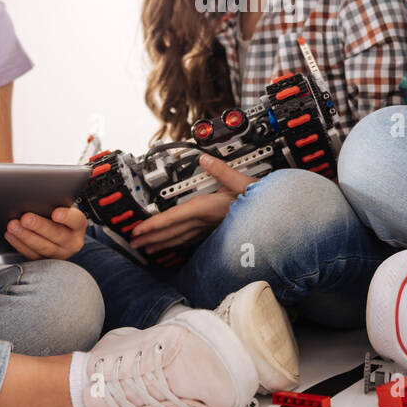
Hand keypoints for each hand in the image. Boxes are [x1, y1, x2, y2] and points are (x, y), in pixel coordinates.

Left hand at [5, 206, 86, 260]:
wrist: (57, 231)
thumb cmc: (57, 213)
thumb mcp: (61, 206)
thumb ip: (54, 204)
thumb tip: (37, 198)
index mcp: (78, 225)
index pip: (76, 220)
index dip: (66, 217)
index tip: (56, 213)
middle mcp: (72, 242)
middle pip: (57, 235)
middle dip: (39, 226)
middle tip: (25, 218)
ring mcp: (59, 254)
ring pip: (43, 248)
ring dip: (26, 236)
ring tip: (13, 226)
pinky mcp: (45, 261)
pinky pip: (31, 255)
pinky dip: (19, 244)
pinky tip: (10, 235)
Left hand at [129, 154, 255, 254]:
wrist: (274, 221)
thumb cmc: (261, 204)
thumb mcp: (244, 183)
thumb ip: (223, 171)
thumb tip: (206, 158)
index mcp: (207, 209)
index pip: (173, 219)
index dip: (153, 226)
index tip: (137, 231)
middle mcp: (205, 222)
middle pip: (172, 233)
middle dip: (150, 238)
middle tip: (132, 243)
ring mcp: (209, 230)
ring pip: (179, 239)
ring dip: (161, 244)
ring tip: (146, 249)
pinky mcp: (214, 232)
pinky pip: (190, 240)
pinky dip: (177, 243)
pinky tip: (172, 247)